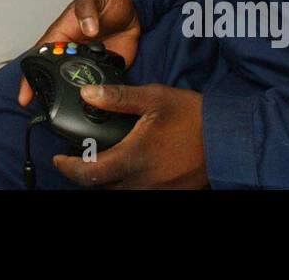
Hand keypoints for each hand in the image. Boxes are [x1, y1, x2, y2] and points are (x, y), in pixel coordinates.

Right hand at [18, 0, 140, 106]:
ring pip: (76, 86)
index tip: (24, 96)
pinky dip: (98, 97)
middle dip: (49, 94)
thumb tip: (86, 28)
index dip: (29, 78)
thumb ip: (87, 7)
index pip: (40, 59)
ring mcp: (89, 64)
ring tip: (71, 115)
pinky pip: (100, 87)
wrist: (133, 8)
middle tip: (48, 112)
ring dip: (74, 98)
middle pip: (55, 77)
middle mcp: (73, 53)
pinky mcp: (107, 70)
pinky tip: (97, 108)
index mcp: (62, 36)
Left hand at [52, 83, 207, 188]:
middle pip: (100, 188)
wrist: (229, 138)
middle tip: (78, 158)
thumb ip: (118, 97)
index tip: (59, 159)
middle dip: (85, 176)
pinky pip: (138, 193)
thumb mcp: (154, 98)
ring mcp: (156, 191)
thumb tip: (88, 93)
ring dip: (105, 181)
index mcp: (133, 158)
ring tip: (101, 161)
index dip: (68, 169)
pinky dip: (126, 184)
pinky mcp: (169, 194)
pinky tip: (128, 167)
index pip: (89, 175)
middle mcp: (141, 182)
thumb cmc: (193, 116)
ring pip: (118, 192)